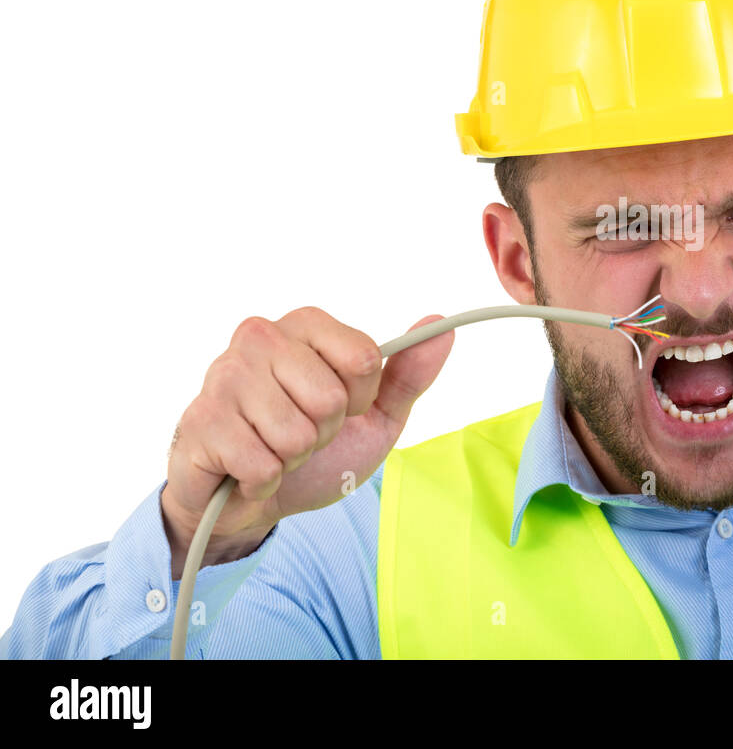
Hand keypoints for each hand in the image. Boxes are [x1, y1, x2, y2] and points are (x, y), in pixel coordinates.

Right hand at [161, 307, 452, 576]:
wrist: (254, 499)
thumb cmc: (316, 451)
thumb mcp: (375, 415)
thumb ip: (409, 374)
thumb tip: (441, 327)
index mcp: (306, 325)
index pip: (363, 359)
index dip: (359, 399)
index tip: (341, 408)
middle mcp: (260, 336)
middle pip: (330, 398)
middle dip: (323, 433)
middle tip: (301, 433)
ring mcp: (223, 375)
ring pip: (295, 435)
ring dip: (292, 458)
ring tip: (272, 449)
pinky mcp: (200, 421)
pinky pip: (261, 464)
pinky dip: (262, 480)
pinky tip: (246, 468)